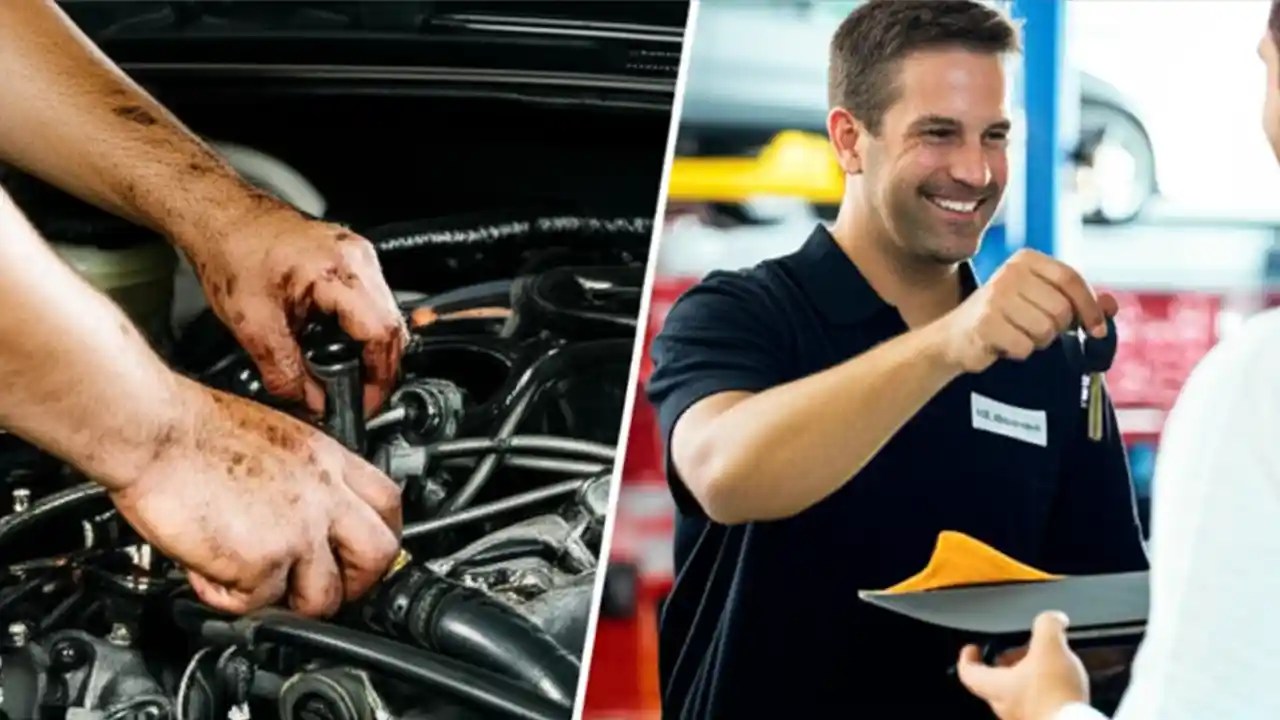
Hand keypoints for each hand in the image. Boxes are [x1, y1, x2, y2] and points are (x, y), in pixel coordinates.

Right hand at [107, 377, 402, 617]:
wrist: (154, 429)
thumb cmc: (193, 430)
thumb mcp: (278, 437)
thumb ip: (305, 477)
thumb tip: (308, 513)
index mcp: (328, 460)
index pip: (388, 504)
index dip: (380, 536)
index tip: (360, 554)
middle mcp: (324, 494)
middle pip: (379, 555)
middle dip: (356, 584)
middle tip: (322, 590)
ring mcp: (299, 530)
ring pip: (324, 597)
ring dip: (289, 603)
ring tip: (253, 585)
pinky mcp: (263, 561)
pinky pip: (259, 604)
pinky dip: (229, 598)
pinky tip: (208, 571)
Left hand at [189, 208, 407, 415]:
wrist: (221, 218)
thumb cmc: (232, 253)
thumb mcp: (253, 326)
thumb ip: (285, 373)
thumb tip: (311, 404)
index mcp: (338, 270)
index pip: (381, 333)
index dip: (378, 377)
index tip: (364, 402)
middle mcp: (357, 259)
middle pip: (392, 327)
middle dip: (379, 369)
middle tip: (358, 397)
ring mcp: (358, 256)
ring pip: (386, 316)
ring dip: (371, 350)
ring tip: (347, 375)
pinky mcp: (352, 259)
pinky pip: (373, 302)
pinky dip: (362, 330)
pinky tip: (339, 345)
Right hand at [935, 249, 1116, 373]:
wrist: (955, 336)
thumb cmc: (1005, 317)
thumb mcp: (1042, 302)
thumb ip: (1078, 301)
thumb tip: (1112, 305)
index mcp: (1026, 260)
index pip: (1071, 279)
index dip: (1090, 307)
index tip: (1097, 329)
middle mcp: (1009, 273)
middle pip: (1061, 309)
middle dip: (1056, 328)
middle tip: (1036, 328)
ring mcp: (995, 297)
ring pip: (1045, 330)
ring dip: (1037, 341)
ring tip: (1018, 334)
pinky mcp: (986, 323)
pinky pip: (1025, 346)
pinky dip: (1019, 351)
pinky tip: (1004, 343)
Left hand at [957, 611, 1089, 719]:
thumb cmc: (1054, 695)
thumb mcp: (1050, 647)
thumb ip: (1047, 626)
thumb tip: (1053, 618)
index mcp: (995, 686)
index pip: (968, 672)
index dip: (967, 658)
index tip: (972, 649)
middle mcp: (1005, 706)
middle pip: (995, 681)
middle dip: (1007, 663)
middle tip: (1019, 651)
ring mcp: (1023, 717)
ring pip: (1017, 694)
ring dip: (1027, 678)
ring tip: (1045, 665)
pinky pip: (1037, 705)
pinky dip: (1044, 693)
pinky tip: (1062, 685)